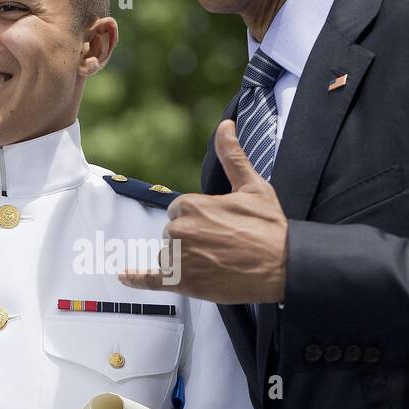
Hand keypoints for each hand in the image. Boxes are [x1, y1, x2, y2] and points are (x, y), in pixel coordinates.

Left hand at [120, 119, 287, 302]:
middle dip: (193, 240)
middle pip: (173, 233)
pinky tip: (125, 276)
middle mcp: (180, 230)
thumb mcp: (252, 186)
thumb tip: (225, 126)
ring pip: (170, 256)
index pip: (180, 211)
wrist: (284, 265)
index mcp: (192, 205)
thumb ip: (232, 156)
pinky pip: (150, 280)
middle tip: (223, 247)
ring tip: (217, 264)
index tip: (220, 227)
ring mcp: (179, 257)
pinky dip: (136, 278)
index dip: (200, 220)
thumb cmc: (270, 228)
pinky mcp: (181, 282)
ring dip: (186, 261)